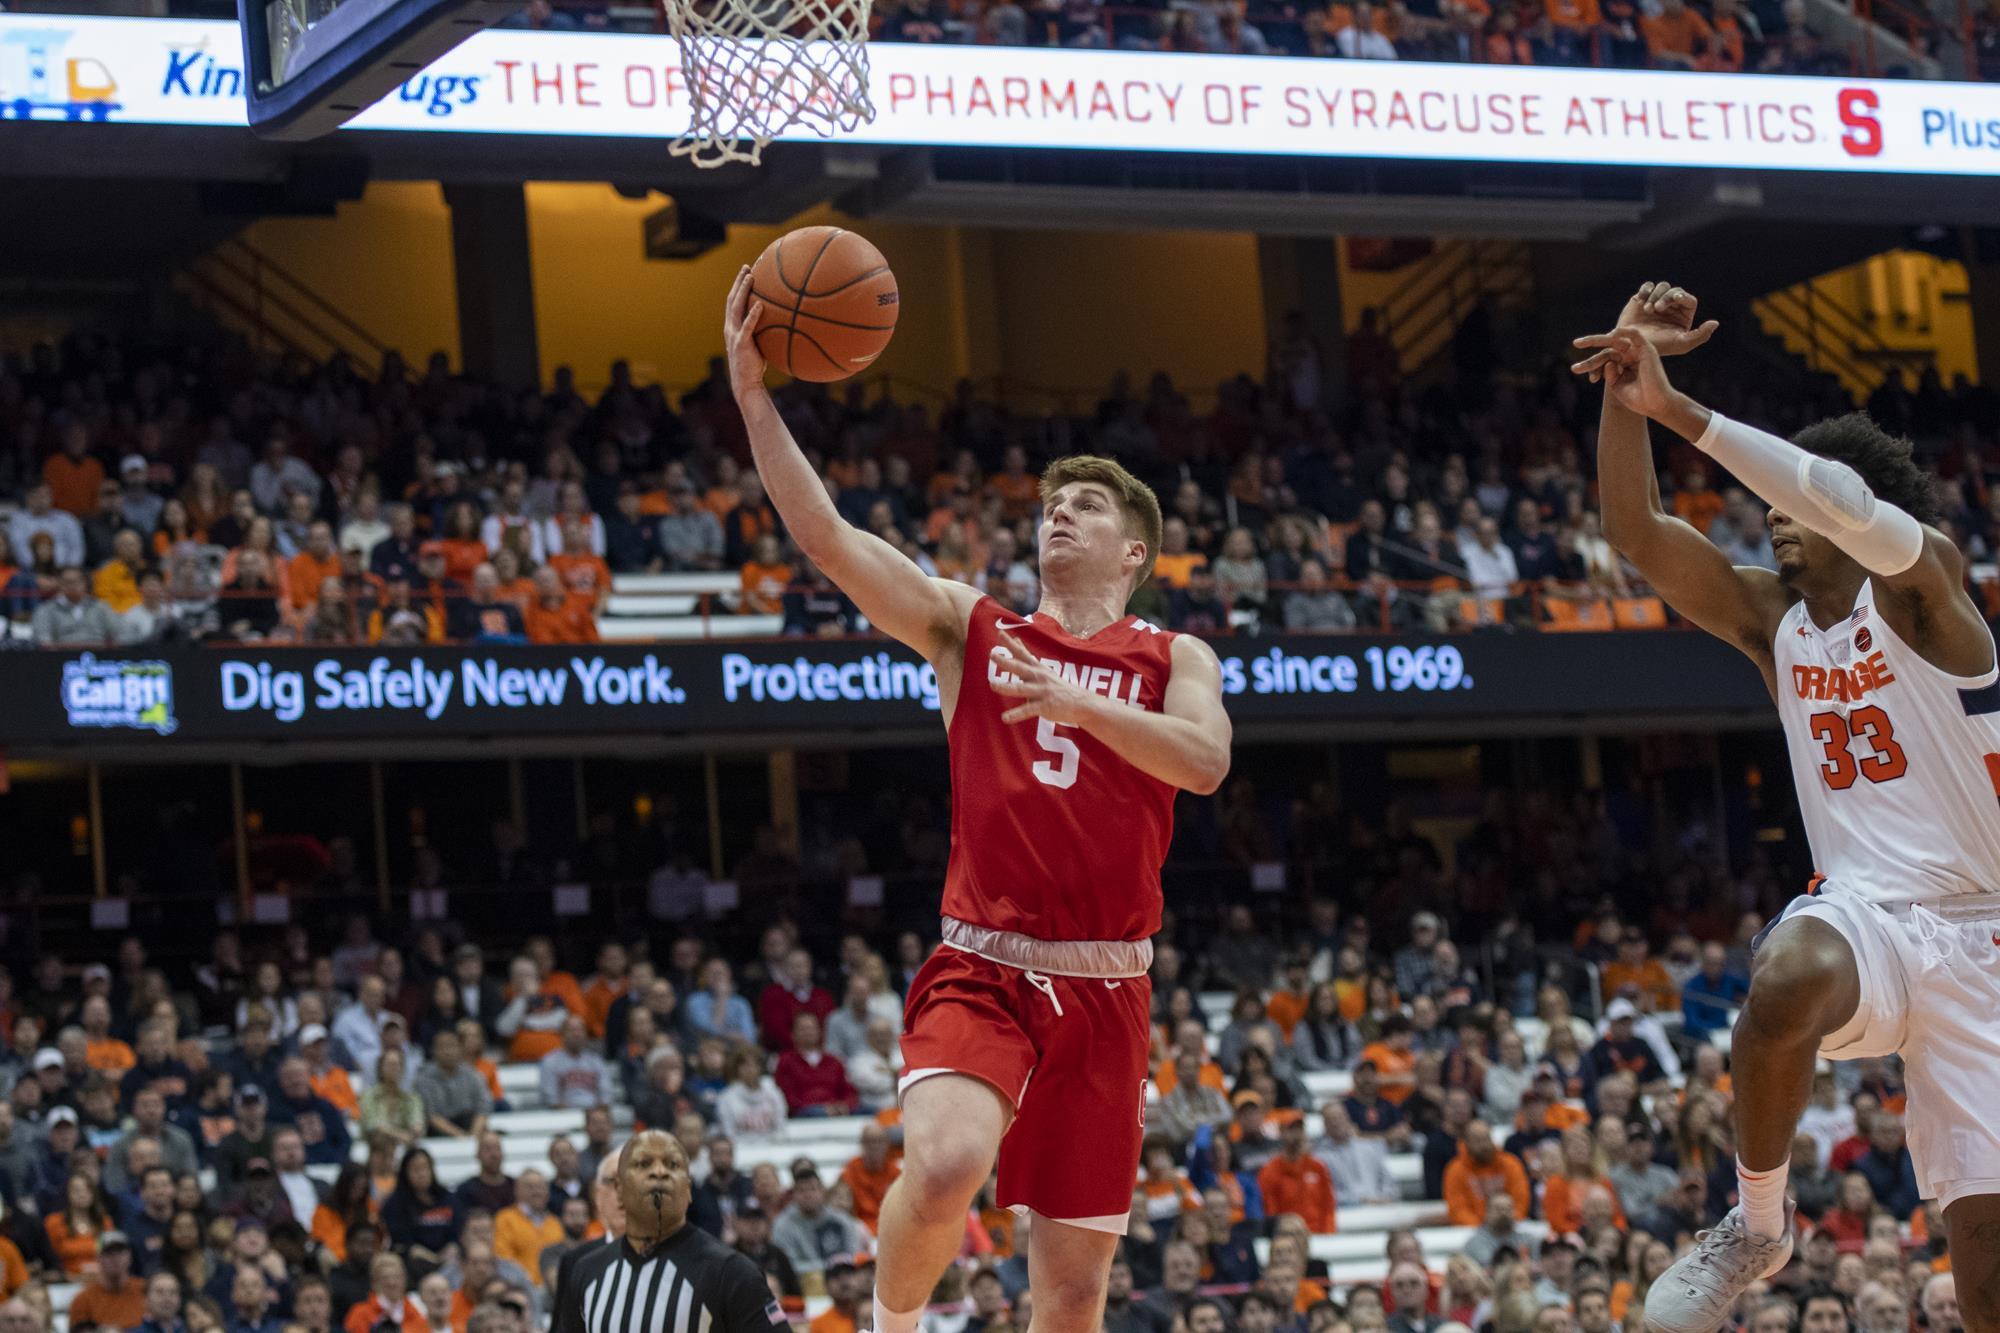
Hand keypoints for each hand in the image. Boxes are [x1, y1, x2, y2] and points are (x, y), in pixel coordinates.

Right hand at [724, 265, 767, 399]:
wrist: (746, 382)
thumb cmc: (754, 364)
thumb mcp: (759, 343)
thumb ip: (764, 330)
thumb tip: (784, 321)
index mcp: (733, 326)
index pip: (733, 301)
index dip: (738, 286)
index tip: (746, 272)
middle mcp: (730, 327)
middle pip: (732, 299)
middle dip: (738, 282)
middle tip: (747, 267)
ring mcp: (734, 335)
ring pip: (736, 308)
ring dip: (743, 291)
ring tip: (750, 278)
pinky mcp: (741, 344)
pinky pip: (747, 327)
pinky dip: (752, 315)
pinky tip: (760, 305)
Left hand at [988, 630, 1097, 725]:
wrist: (1081, 703)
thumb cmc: (1058, 686)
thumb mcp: (1043, 669)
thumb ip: (1026, 657)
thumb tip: (1016, 641)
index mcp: (1037, 669)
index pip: (1022, 653)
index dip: (1010, 644)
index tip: (1000, 633)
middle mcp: (1038, 677)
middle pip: (1020, 667)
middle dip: (1006, 662)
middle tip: (992, 655)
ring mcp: (1041, 691)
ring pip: (1020, 688)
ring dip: (1005, 687)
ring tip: (993, 685)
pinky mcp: (1044, 706)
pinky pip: (1027, 710)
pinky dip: (1015, 715)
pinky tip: (1004, 718)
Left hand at [1570, 326, 1679, 419]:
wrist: (1655, 405)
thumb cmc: (1638, 399)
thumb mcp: (1617, 386)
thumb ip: (1610, 373)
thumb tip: (1607, 361)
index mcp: (1624, 365)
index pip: (1605, 358)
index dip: (1591, 364)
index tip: (1576, 369)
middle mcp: (1631, 356)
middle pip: (1609, 346)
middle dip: (1591, 343)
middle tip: (1575, 343)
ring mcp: (1639, 352)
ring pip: (1617, 339)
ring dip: (1599, 339)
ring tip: (1582, 342)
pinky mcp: (1647, 349)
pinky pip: (1635, 335)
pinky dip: (1623, 332)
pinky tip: (1610, 334)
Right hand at [1596, 281, 1717, 376]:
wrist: (1630, 347)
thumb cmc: (1657, 347)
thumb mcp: (1682, 344)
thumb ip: (1701, 335)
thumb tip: (1715, 323)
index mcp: (1683, 316)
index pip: (1689, 300)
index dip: (1683, 297)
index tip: (1676, 299)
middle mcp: (1671, 307)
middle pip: (1675, 291)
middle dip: (1666, 298)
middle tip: (1657, 309)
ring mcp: (1656, 301)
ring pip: (1662, 287)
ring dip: (1655, 295)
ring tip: (1648, 310)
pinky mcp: (1641, 299)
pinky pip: (1647, 286)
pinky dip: (1645, 291)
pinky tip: (1641, 301)